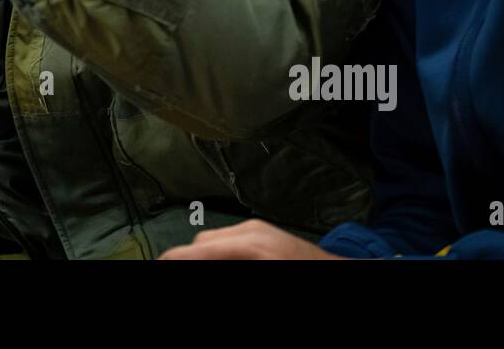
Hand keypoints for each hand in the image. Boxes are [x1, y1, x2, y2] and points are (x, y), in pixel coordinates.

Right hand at [160, 219, 345, 259]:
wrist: (344, 275)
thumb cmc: (301, 272)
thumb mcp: (255, 273)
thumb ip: (220, 261)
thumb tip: (196, 257)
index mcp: (249, 246)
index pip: (197, 250)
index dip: (173, 259)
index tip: (160, 263)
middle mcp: (251, 230)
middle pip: (201, 243)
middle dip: (190, 258)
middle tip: (178, 267)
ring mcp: (259, 228)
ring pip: (214, 240)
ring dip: (206, 255)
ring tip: (203, 266)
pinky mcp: (265, 231)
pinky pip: (231, 239)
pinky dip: (222, 252)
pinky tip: (226, 263)